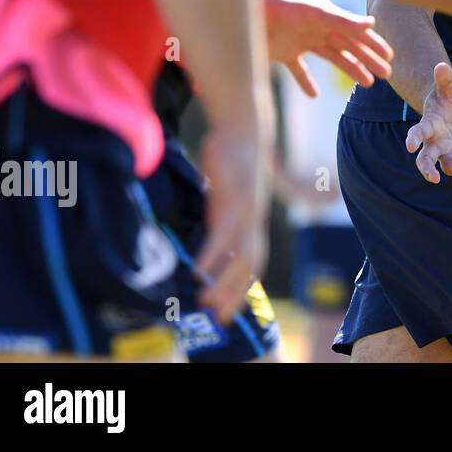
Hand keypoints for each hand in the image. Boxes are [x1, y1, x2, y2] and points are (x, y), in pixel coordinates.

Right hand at [194, 128, 268, 323]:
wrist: (242, 133)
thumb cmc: (232, 165)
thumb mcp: (225, 197)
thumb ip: (217, 219)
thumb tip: (201, 235)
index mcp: (252, 225)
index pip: (253, 264)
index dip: (243, 289)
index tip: (229, 313)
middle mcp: (254, 224)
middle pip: (249, 267)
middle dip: (235, 294)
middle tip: (219, 319)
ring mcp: (246, 214)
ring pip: (239, 256)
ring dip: (222, 281)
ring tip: (204, 302)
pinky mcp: (232, 202)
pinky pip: (222, 235)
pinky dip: (210, 255)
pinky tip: (197, 270)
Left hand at [261, 0, 392, 95]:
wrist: (243, 14)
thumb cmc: (279, 7)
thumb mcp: (314, 12)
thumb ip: (342, 19)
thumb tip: (372, 24)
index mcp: (327, 17)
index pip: (356, 33)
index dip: (373, 44)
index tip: (390, 57)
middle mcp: (317, 29)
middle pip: (348, 47)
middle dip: (368, 60)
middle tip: (386, 75)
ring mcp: (301, 41)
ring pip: (332, 58)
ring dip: (350, 69)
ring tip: (366, 84)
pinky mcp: (284, 53)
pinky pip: (299, 70)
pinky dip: (307, 82)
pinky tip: (315, 96)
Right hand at [406, 62, 451, 182]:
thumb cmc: (448, 97)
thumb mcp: (450, 86)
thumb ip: (445, 79)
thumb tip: (440, 65)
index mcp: (429, 124)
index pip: (417, 132)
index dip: (413, 138)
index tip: (409, 146)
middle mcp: (434, 143)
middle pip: (426, 160)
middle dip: (427, 169)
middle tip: (433, 178)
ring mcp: (447, 152)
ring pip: (451, 167)